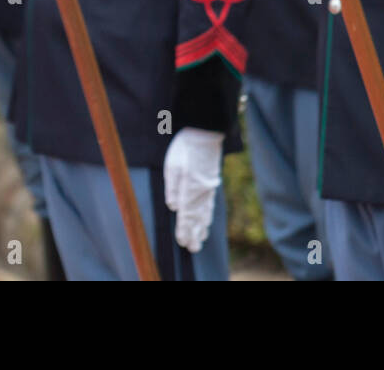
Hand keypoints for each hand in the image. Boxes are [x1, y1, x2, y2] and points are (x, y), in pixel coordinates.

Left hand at [163, 127, 223, 253]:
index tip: (183, 242)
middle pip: (198, 218)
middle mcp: (201, 192)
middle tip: (193, 249)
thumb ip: (172, 188)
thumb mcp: (172, 166)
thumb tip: (174, 207)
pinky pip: (210, 204)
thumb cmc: (184, 148)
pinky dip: (208, 215)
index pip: (186, 215)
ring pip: (205, 212)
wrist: (205, 134)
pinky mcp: (211, 183)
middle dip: (195, 234)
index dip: (184, 230)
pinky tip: (208, 220)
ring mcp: (208, 188)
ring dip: (203, 227)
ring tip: (201, 239)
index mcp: (189, 189)